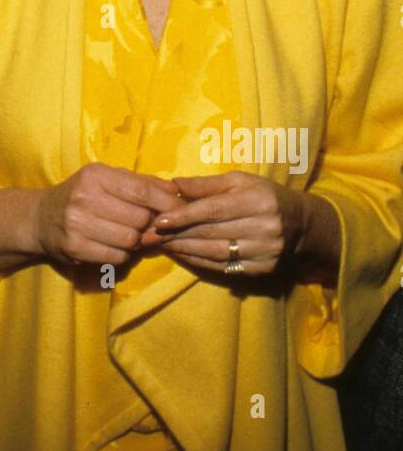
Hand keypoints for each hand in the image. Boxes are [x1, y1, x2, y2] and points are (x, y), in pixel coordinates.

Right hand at [36, 162, 181, 267]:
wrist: (41, 218)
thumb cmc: (82, 195)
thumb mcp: (107, 179)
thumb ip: (141, 183)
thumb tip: (175, 189)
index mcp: (96, 175)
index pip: (142, 191)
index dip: (166, 203)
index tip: (181, 210)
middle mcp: (84, 197)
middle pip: (139, 218)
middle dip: (148, 223)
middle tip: (145, 224)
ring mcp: (77, 224)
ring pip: (130, 239)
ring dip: (136, 241)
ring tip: (128, 234)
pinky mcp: (74, 248)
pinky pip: (116, 256)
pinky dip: (122, 254)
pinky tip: (113, 245)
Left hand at [139, 171, 304, 276]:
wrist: (302, 225)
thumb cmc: (264, 195)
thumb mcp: (239, 181)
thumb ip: (205, 184)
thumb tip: (172, 184)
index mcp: (257, 201)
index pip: (213, 210)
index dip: (184, 216)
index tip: (158, 221)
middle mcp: (263, 227)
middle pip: (211, 232)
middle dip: (176, 234)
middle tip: (148, 235)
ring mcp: (264, 252)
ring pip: (215, 252)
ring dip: (183, 249)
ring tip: (160, 244)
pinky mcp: (262, 269)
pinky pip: (223, 267)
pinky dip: (199, 261)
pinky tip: (181, 255)